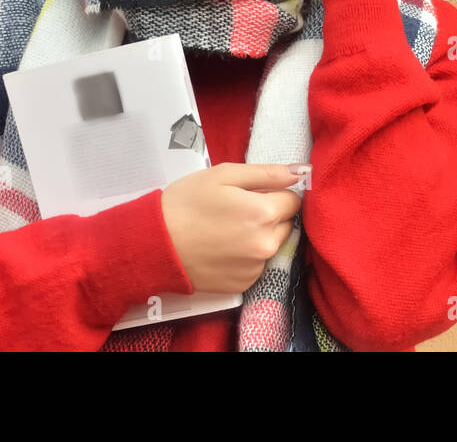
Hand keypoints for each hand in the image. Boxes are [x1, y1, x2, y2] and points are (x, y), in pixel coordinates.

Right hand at [160, 162, 306, 293]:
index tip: (250, 194)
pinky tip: (223, 248)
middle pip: (285, 224)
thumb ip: (267, 172)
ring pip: (272, 245)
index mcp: (263, 213)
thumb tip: (301, 171)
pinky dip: (246, 256)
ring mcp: (255, 268)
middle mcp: (266, 244)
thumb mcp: (224, 175)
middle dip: (269, 215)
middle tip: (236, 210)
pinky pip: (257, 265)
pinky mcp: (243, 284)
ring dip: (259, 236)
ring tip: (227, 230)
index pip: (293, 201)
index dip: (273, 193)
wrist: (155, 245)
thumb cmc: (186, 203)